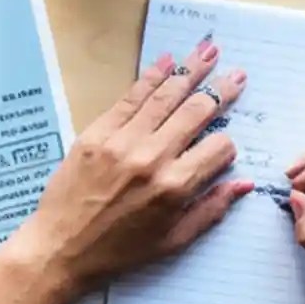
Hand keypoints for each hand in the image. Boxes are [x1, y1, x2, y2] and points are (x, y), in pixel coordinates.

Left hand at [2, 38, 252, 297]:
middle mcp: (151, 158)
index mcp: (174, 188)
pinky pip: (129, 99)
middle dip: (219, 91)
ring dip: (189, 72)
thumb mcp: (173, 242)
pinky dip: (150, 78)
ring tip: (208, 52)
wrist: (60, 247)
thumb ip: (210, 210)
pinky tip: (167, 62)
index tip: (224, 144)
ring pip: (164, 98)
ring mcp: (121, 142)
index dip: (226, 145)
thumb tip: (244, 183)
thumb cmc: (119, 251)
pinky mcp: (96, 133)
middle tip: (236, 72)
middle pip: (194, 114)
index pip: (217, 149)